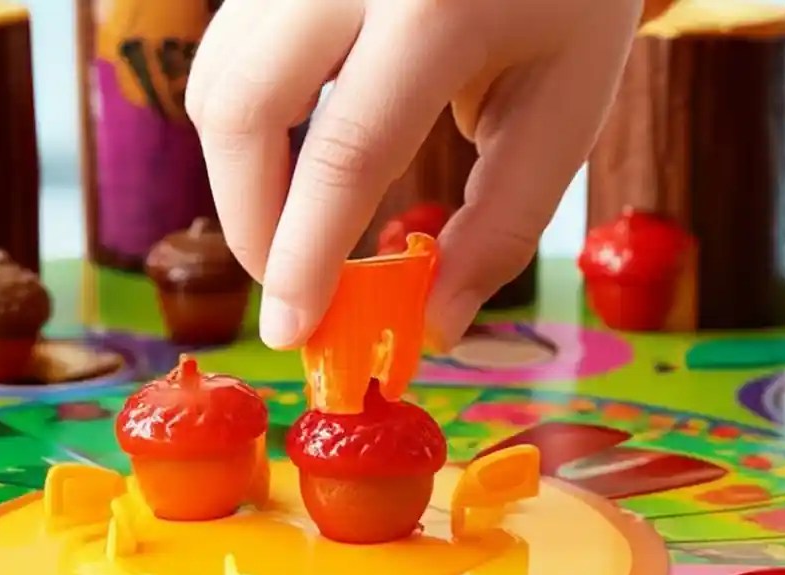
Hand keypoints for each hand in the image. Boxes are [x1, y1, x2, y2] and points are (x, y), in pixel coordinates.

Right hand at [186, 0, 642, 349]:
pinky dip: (246, 123)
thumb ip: (500, 227)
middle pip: (241, 110)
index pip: (344, 152)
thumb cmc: (568, 5)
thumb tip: (433, 325)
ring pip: (217, 79)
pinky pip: (227, 51)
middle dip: (252, 223)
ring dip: (241, 176)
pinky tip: (296, 159)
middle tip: (291, 287)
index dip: (305, 257)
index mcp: (437, 5)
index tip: (293, 331)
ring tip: (300, 228)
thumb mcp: (565, 112)